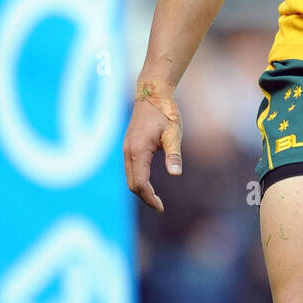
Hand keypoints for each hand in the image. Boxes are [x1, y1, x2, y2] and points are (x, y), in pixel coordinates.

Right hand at [123, 79, 182, 212]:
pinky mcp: (128, 146)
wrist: (152, 94)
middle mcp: (128, 152)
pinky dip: (137, 180)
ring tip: (155, 200)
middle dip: (145, 198)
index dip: (150, 198)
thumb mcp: (174, 134)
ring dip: (140, 190)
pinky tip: (149, 185)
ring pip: (129, 177)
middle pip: (131, 184)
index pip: (140, 183)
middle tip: (160, 207)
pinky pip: (129, 169)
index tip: (161, 208)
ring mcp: (126, 149)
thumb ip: (174, 155)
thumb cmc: (165, 113)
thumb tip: (176, 174)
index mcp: (138, 151)